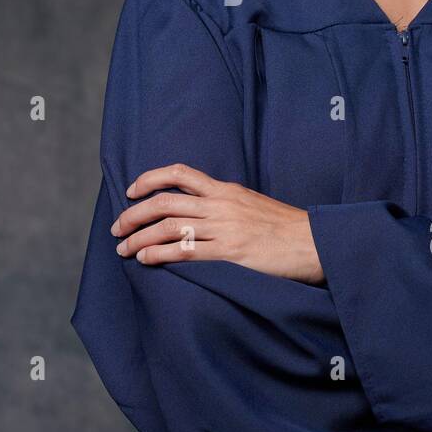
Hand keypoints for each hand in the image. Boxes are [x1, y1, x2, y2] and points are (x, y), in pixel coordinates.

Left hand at [112, 163, 324, 283]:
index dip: (149, 179)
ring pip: (168, 227)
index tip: (131, 190)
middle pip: (164, 202)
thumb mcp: (251, 203)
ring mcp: (223, 228)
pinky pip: (186, 251)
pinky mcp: (229, 253)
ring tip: (123, 248)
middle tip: (118, 227)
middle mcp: (219, 204)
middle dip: (134, 214)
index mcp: (225, 189)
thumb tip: (199, 210)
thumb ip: (225, 203)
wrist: (314, 242)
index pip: (179, 174)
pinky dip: (160, 253)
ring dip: (139, 237)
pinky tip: (145, 258)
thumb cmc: (285, 227)